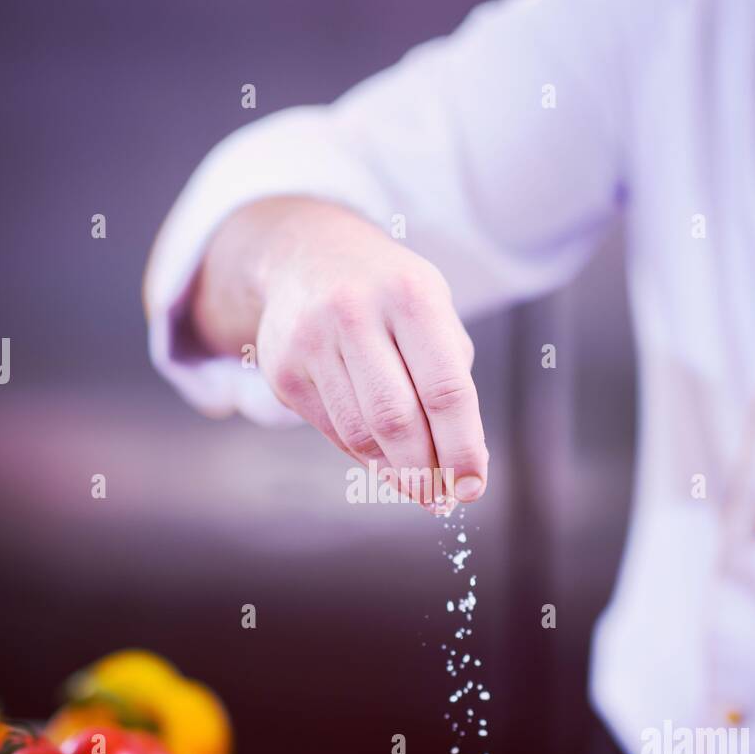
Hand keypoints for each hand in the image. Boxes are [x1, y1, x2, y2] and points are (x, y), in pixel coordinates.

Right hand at [191, 197, 487, 507]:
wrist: (305, 255)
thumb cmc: (388, 294)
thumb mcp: (433, 310)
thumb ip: (452, 377)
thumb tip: (466, 461)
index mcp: (410, 295)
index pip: (445, 389)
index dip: (462, 447)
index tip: (473, 486)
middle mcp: (355, 312)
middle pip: (396, 419)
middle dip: (425, 470)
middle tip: (443, 498)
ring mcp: (311, 340)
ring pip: (359, 433)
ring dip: (395, 472)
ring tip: (420, 486)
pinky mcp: (282, 368)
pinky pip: (332, 430)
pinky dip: (364, 453)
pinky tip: (383, 457)